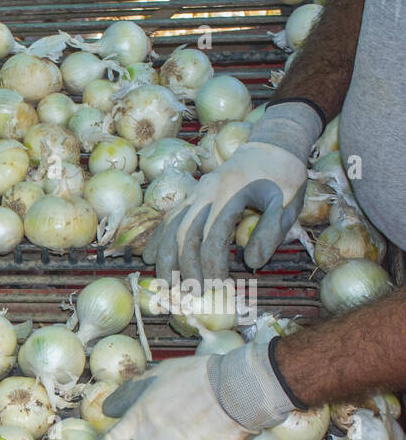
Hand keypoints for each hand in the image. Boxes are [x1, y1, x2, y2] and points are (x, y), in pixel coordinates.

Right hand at [143, 101, 322, 281]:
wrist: (272, 145)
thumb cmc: (284, 178)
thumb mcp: (288, 202)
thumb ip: (271, 231)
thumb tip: (252, 263)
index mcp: (231, 195)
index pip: (213, 239)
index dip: (212, 267)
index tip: (219, 288)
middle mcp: (206, 193)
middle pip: (185, 237)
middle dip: (186, 269)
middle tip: (192, 294)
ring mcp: (195, 193)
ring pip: (170, 229)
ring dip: (166, 259)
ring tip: (167, 284)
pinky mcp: (191, 196)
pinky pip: (167, 219)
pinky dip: (157, 240)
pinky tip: (151, 259)